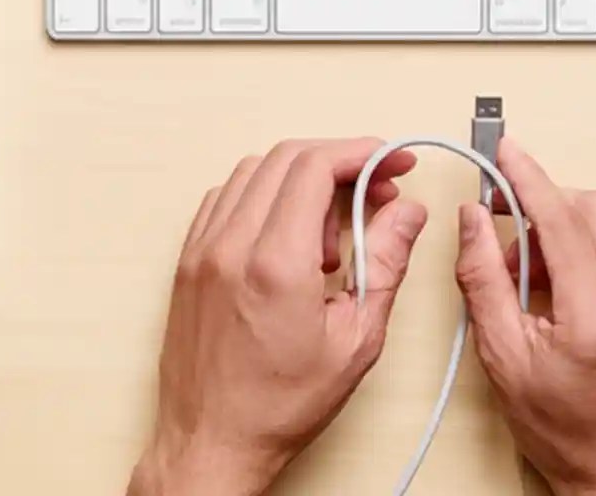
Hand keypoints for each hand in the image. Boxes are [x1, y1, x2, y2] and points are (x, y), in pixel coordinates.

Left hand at [130, 139, 428, 495]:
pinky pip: (225, 198)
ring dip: (301, 180)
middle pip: (287, 158)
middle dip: (340, 161)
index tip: (392, 161)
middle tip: (377, 189)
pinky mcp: (187, 261)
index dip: (363, 153)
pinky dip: (264, 197)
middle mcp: (229, 246)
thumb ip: (386, 262)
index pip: (316, 166)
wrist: (212, 442)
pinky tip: (288, 237)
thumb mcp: (356, 339)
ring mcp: (201, 250)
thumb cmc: (279, 405)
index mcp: (274, 264)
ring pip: (253, 171)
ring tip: (330, 234)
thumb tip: (408, 212)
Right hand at [456, 140, 595, 495]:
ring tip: (546, 264)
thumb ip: (483, 280)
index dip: (528, 179)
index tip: (506, 154)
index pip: (563, 220)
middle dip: (546, 207)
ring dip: (578, 220)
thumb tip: (473, 219)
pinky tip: (579, 270)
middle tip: (510, 240)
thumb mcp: (502, 359)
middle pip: (594, 207)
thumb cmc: (562, 429)